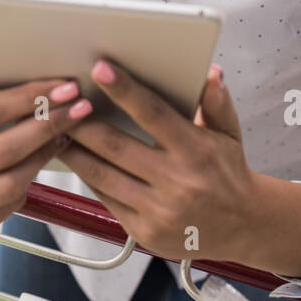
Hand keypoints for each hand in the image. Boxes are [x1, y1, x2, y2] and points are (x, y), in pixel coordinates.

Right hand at [0, 49, 94, 244]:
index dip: (28, 98)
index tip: (63, 86)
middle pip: (4, 150)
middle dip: (47, 125)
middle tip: (79, 107)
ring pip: (11, 182)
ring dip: (45, 154)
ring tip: (66, 131)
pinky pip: (9, 205)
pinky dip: (30, 179)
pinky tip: (42, 157)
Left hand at [56, 59, 257, 262]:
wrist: (244, 227)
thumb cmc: (229, 172)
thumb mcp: (229, 133)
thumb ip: (216, 102)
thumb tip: (208, 73)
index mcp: (196, 150)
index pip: (154, 114)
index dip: (125, 90)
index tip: (100, 68)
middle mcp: (177, 182)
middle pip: (115, 146)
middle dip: (81, 122)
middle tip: (59, 101)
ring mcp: (159, 210)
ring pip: (102, 175)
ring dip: (74, 150)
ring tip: (56, 129)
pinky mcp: (145, 232)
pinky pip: (106, 198)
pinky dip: (88, 177)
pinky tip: (76, 159)